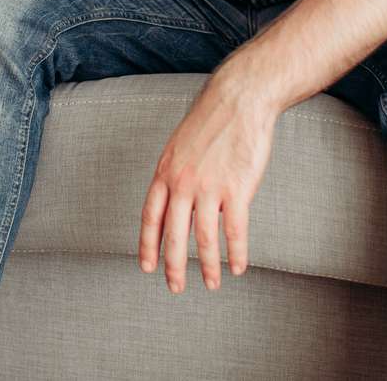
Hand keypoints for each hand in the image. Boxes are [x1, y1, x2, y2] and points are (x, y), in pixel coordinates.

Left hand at [138, 76, 277, 292]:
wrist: (239, 99)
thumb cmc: (211, 120)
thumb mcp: (179, 146)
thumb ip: (175, 175)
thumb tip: (175, 202)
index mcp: (165, 172)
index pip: (150, 218)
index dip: (148, 245)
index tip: (147, 267)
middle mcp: (182, 183)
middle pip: (173, 235)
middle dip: (173, 266)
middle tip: (175, 287)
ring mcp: (209, 187)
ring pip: (203, 239)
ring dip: (207, 267)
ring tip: (212, 284)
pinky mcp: (237, 188)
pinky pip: (234, 231)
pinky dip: (236, 253)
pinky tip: (237, 267)